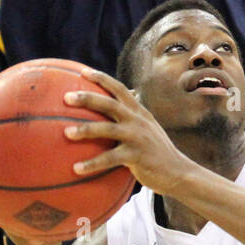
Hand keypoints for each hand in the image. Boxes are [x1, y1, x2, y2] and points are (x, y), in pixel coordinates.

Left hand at [64, 68, 195, 196]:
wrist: (178, 172)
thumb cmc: (156, 152)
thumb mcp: (146, 130)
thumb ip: (130, 120)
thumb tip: (107, 115)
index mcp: (138, 112)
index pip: (119, 89)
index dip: (101, 78)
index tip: (82, 72)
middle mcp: (138, 120)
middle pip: (109, 103)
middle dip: (87, 98)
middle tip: (66, 97)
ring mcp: (137, 137)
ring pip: (107, 129)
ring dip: (85, 130)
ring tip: (66, 133)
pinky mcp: (137, 156)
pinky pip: (109, 159)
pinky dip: (92, 164)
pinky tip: (76, 169)